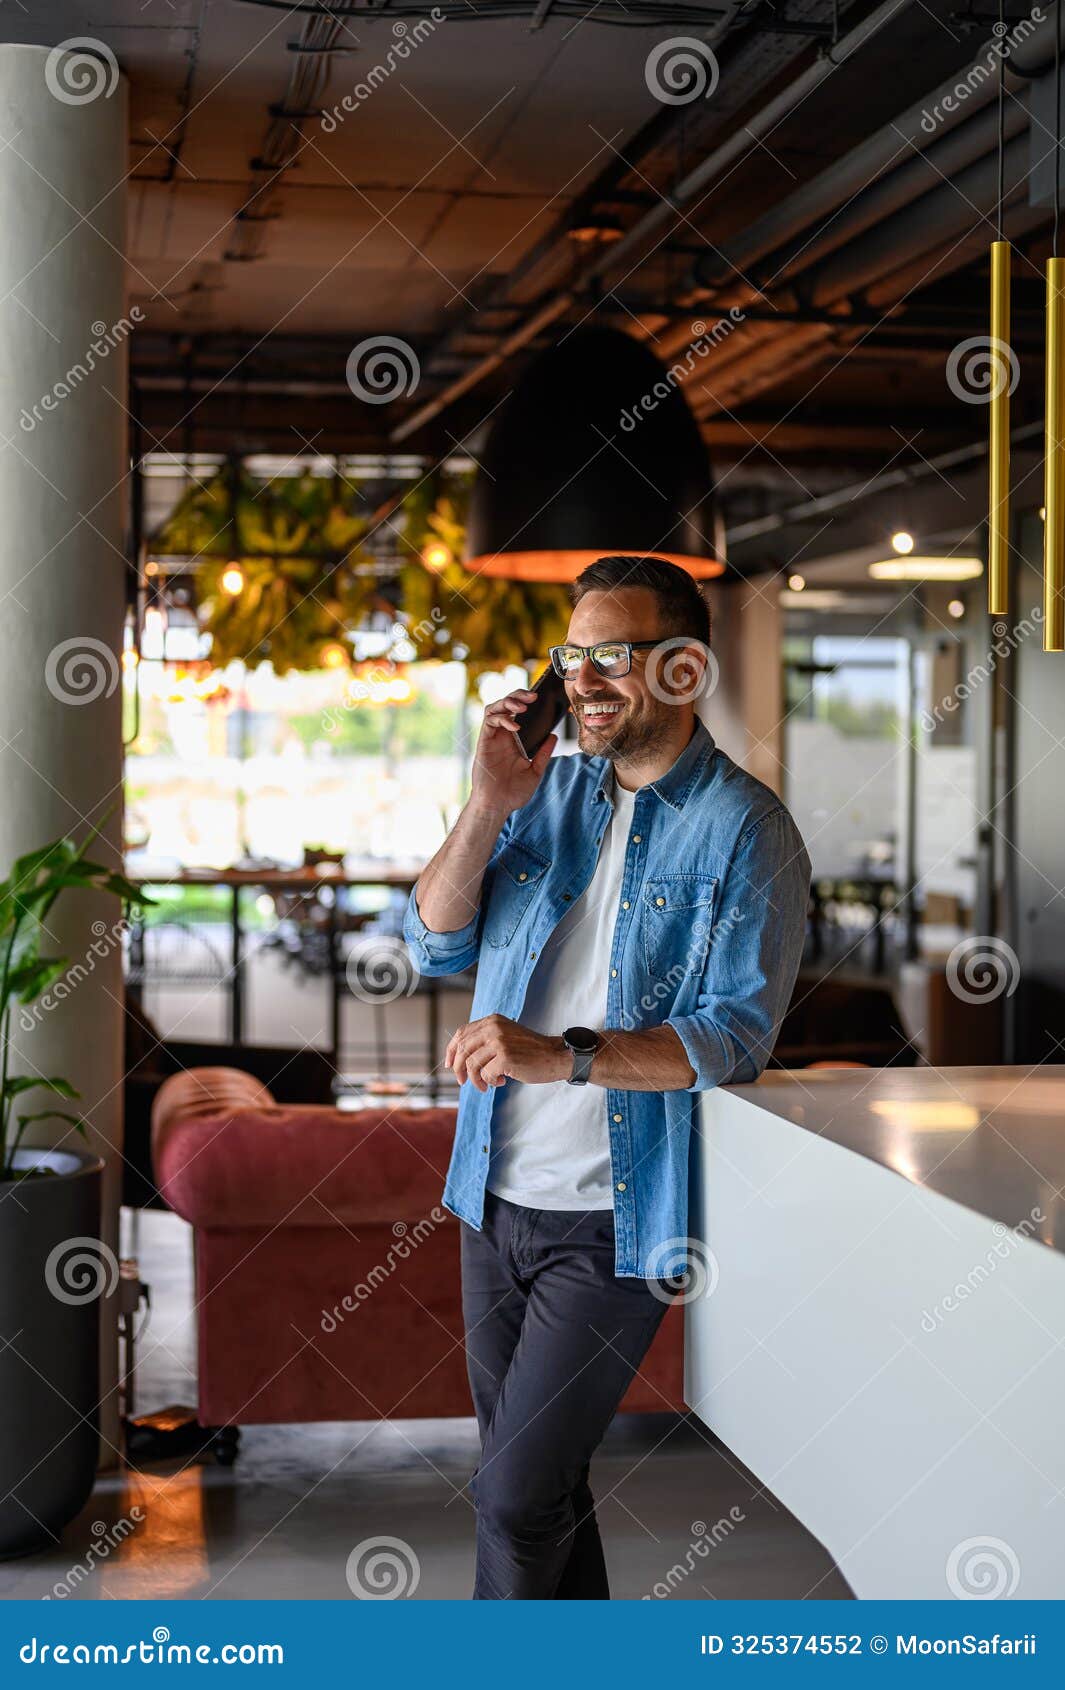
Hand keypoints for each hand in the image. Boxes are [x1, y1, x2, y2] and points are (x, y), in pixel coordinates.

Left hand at [445, 1015, 569, 1092]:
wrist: (555, 1056)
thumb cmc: (530, 1051)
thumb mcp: (506, 1037)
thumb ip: (485, 1040)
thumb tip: (458, 1058)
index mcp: (492, 1020)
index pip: (462, 1033)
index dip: (451, 1050)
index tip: (449, 1065)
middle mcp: (493, 1027)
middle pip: (462, 1050)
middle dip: (459, 1069)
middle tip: (463, 1082)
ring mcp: (499, 1041)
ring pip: (472, 1064)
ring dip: (476, 1080)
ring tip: (486, 1085)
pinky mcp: (505, 1057)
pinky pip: (486, 1074)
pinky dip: (490, 1082)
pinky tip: (501, 1082)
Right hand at [470, 689, 557, 818]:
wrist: (498, 806)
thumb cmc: (513, 792)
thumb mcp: (535, 771)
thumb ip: (543, 753)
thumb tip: (553, 736)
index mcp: (515, 740)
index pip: (519, 713)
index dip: (527, 702)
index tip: (542, 698)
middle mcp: (503, 736)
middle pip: (506, 705)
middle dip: (518, 695)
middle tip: (534, 695)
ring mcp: (492, 737)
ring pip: (495, 708)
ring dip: (508, 701)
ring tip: (523, 705)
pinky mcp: (484, 742)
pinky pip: (489, 721)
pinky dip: (502, 718)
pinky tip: (515, 725)